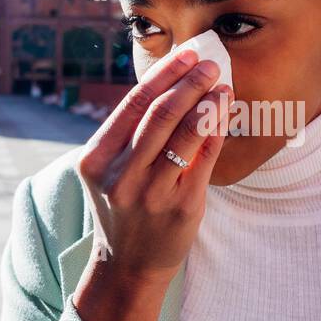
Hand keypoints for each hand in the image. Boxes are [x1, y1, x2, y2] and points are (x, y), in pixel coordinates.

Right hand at [75, 48, 231, 283]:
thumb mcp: (111, 171)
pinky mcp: (181, 206)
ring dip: (207, 102)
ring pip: (184, 134)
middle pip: (160, 114)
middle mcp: (121, 175)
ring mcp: (151, 193)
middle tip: (210, 63)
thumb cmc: (124, 208)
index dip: (163, 75)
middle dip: (189, 82)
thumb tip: (171, 82)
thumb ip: (130, 134)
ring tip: (221, 84)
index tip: (186, 55)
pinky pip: (204, 158)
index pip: (133, 104)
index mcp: (97, 159)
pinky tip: (224, 112)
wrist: (128, 265)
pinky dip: (215, 130)